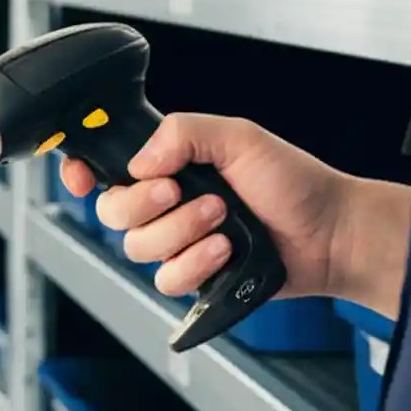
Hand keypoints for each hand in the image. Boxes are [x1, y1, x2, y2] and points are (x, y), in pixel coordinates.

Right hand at [61, 114, 354, 299]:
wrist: (330, 233)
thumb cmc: (293, 181)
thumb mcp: (238, 136)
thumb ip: (183, 132)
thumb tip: (139, 160)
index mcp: (168, 164)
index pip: (104, 166)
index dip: (80, 171)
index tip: (82, 177)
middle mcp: (166, 203)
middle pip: (111, 211)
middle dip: (145, 203)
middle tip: (183, 191)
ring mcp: (178, 241)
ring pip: (137, 247)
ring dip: (181, 232)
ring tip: (223, 219)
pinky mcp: (195, 276)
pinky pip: (166, 279)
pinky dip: (195, 264)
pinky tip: (226, 251)